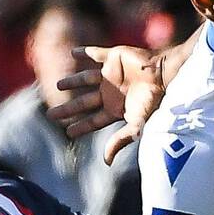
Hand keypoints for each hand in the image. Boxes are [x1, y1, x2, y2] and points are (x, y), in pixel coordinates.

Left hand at [46, 45, 162, 164]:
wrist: (162, 74)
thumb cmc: (153, 101)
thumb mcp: (136, 125)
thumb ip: (120, 140)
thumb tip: (106, 162)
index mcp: (116, 109)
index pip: (93, 120)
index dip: (80, 127)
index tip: (67, 132)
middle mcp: (112, 92)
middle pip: (85, 102)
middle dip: (69, 109)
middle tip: (51, 115)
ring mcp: (111, 75)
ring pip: (86, 79)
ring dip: (73, 81)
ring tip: (58, 85)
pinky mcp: (114, 57)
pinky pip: (96, 53)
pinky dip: (84, 52)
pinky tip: (73, 52)